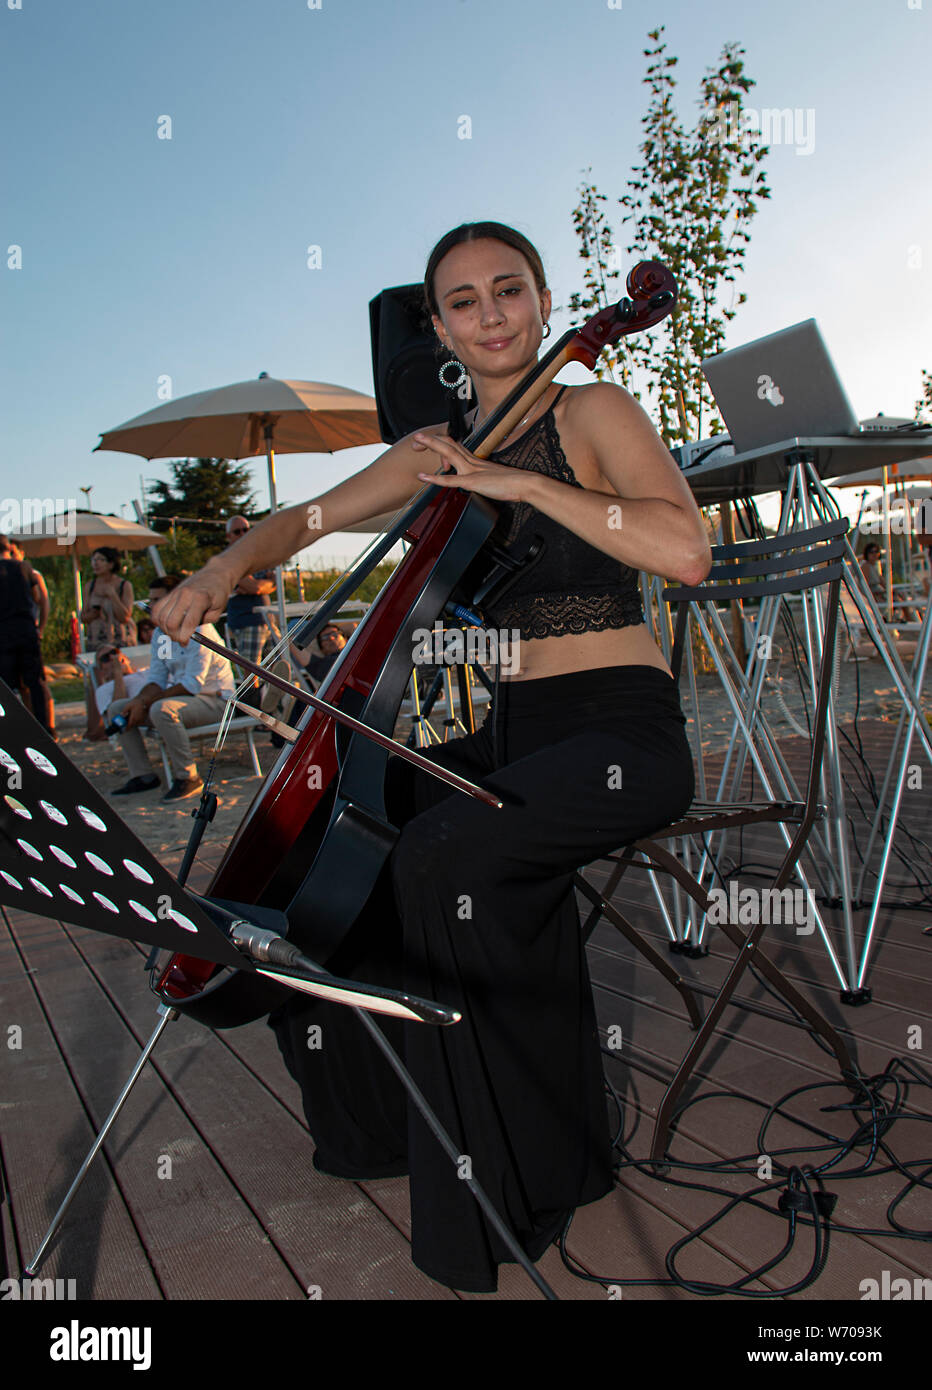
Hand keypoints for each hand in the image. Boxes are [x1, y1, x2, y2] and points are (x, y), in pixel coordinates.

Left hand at [122, 697, 148, 727]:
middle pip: (133, 725)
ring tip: (130, 720)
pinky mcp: (143, 718)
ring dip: (133, 723)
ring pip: (136, 723)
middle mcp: (138, 719)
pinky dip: (136, 721)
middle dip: (129, 725)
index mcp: (133, 717)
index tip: (125, 730)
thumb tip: (121, 715)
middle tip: (126, 725)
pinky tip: (134, 718)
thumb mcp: (127, 706)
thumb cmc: (134, 703)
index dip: (127, 728)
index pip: (130, 725)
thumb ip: (124, 711)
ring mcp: (141, 719)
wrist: (141, 701)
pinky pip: (139, 722)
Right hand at [152, 562, 232, 644]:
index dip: (184, 637)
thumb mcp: (218, 610)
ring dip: (164, 629)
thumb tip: (188, 633)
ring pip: (160, 617)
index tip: (185, 644)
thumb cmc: (219, 593)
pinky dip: (157, 619)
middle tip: (180, 639)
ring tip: (174, 632)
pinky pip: (156, 609)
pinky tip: (166, 624)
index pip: (187, 623)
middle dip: (173, 635)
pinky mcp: (170, 593)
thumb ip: (204, 621)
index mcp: (200, 599)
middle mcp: (184, 594)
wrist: (215, 574)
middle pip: (170, 622)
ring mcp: (175, 593)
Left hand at [413, 434, 527, 502]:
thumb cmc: (514, 483)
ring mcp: (472, 470)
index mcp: (477, 460)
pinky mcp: (472, 482)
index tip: (432, 442)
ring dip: (431, 445)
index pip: (456, 446)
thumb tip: (481, 481)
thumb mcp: (495, 477)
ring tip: (417, 441)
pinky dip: (435, 478)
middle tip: (418, 436)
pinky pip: (450, 480)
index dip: (443, 443)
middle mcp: (473, 462)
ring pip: (448, 453)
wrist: (525, 483)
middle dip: (432, 439)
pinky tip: (423, 477)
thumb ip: (484, 478)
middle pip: (450, 444)